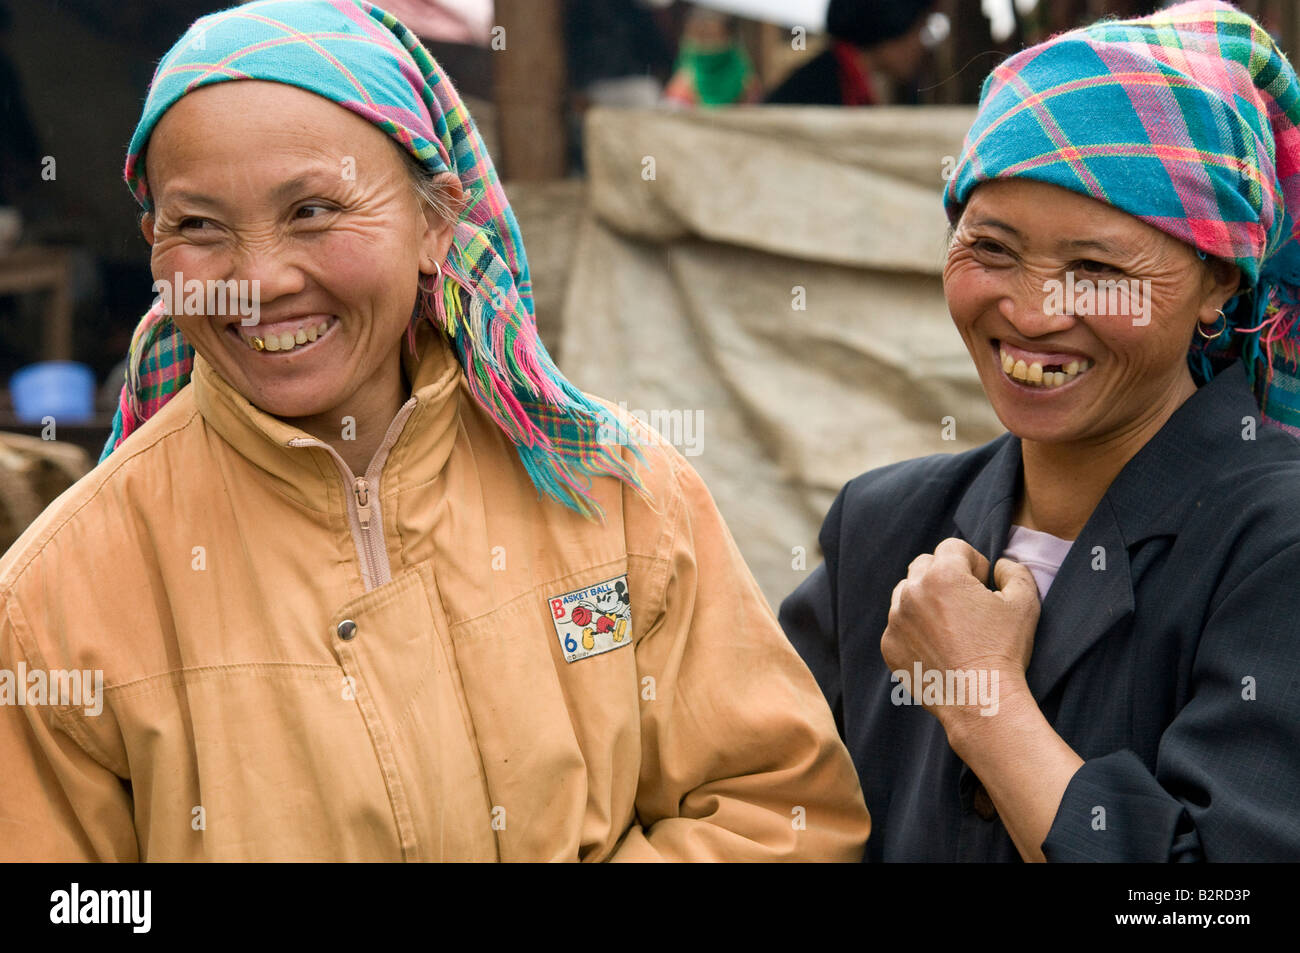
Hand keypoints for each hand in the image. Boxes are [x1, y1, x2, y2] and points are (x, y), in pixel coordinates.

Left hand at [881, 538, 1040, 731]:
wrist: (980, 701)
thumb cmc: (1004, 650)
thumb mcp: (1024, 603)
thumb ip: (1015, 571)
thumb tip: (1001, 565)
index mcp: (942, 575)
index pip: (953, 547)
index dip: (973, 562)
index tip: (983, 584)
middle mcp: (912, 592)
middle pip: (924, 565)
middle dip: (945, 575)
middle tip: (967, 602)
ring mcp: (896, 620)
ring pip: (907, 593)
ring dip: (925, 600)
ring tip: (950, 624)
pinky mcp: (890, 645)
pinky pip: (899, 625)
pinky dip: (914, 629)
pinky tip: (938, 647)